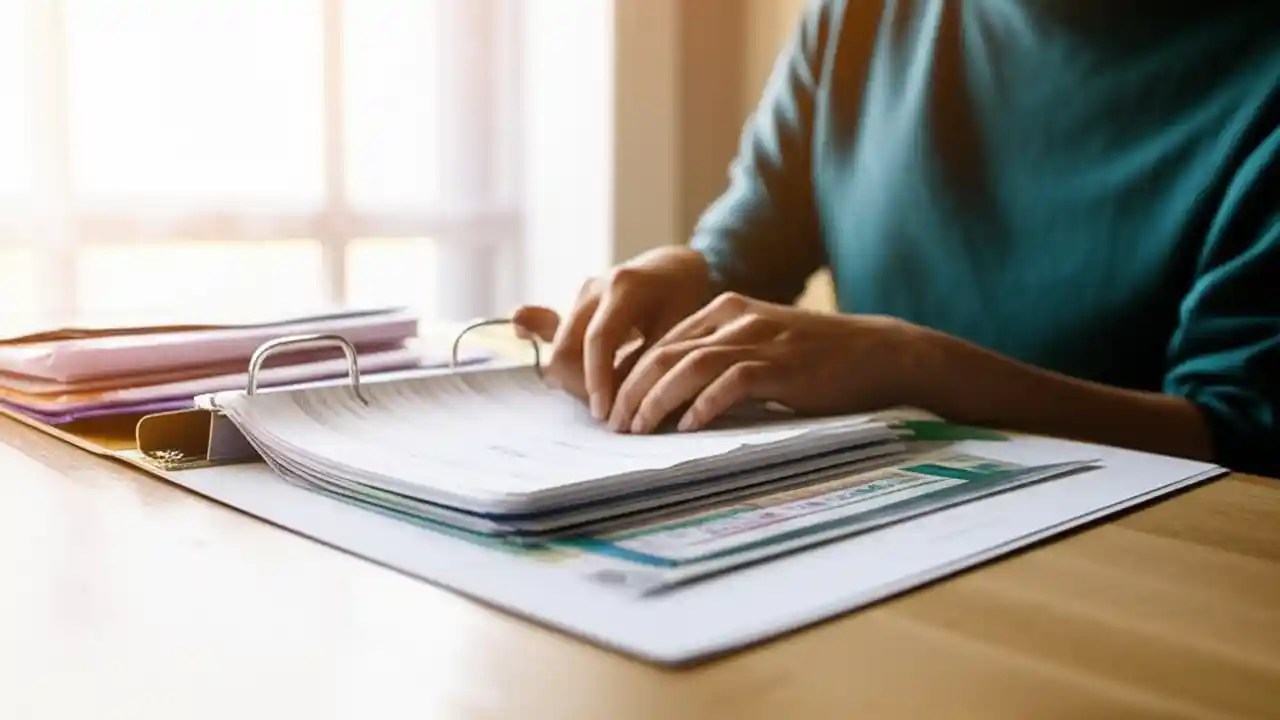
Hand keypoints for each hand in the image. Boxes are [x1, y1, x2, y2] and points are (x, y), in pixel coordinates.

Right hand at [511, 246, 715, 417]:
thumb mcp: (678, 327)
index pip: (598, 340)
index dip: (598, 381)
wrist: (675, 267)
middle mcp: (593, 288)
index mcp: (623, 287)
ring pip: (558, 348)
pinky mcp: (573, 306)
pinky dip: (550, 350)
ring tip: (605, 400)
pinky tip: (524, 336)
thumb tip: (622, 400)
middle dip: (582, 387)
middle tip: (611, 413)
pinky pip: (550, 332)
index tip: (605, 415)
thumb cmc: (686, 298)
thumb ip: (649, 358)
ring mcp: (579, 295)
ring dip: (576, 380)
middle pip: (565, 347)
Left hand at [606, 292, 933, 432]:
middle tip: (613, 425)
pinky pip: (731, 383)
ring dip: (656, 400)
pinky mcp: (782, 365)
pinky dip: (704, 406)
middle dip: (632, 391)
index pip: (660, 341)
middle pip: (664, 352)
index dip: (630, 376)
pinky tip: (688, 427)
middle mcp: (736, 318)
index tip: (613, 409)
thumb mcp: (760, 346)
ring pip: (688, 365)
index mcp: (725, 309)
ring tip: (637, 429)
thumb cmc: (817, 359)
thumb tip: (672, 400)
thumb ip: (720, 360)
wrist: (879, 354)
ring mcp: (759, 338)